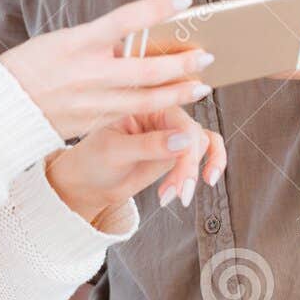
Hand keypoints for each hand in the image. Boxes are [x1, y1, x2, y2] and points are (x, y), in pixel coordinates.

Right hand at [0, 0, 214, 138]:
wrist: (2, 105)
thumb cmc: (29, 66)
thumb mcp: (62, 41)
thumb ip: (99, 41)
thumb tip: (136, 36)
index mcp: (77, 43)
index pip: (126, 20)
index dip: (157, 9)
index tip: (183, 0)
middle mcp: (88, 73)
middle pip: (147, 69)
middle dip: (182, 63)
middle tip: (206, 55)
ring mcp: (92, 102)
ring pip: (147, 100)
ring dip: (178, 92)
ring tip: (201, 85)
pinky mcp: (93, 123)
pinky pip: (131, 116)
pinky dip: (156, 109)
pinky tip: (172, 104)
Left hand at [45, 106, 227, 225]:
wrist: (88, 183)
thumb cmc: (92, 161)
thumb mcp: (114, 151)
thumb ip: (149, 145)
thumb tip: (185, 139)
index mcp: (142, 104)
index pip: (176, 120)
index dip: (186, 149)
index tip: (184, 177)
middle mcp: (160, 113)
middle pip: (193, 134)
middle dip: (188, 168)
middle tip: (179, 194)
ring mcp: (170, 131)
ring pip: (201, 144)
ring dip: (193, 172)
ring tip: (178, 196)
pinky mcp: (176, 149)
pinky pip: (206, 148)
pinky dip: (211, 162)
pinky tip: (207, 179)